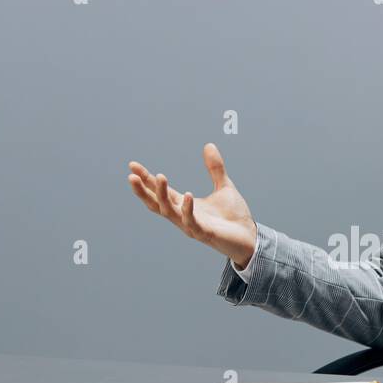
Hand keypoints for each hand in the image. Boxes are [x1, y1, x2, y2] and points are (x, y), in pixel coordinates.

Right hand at [127, 143, 257, 267]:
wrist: (250, 238)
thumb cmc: (234, 217)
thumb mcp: (224, 187)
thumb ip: (215, 168)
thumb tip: (208, 145)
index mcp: (184, 205)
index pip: (160, 191)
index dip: (146, 179)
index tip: (133, 165)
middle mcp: (183, 216)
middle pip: (156, 203)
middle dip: (143, 190)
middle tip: (132, 176)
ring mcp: (192, 226)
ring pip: (169, 212)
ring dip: (162, 195)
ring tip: (159, 177)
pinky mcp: (205, 234)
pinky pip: (192, 222)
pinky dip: (187, 209)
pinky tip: (187, 195)